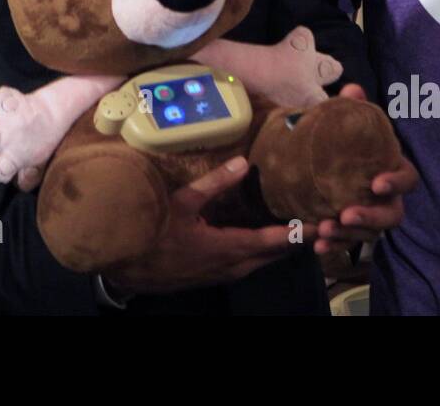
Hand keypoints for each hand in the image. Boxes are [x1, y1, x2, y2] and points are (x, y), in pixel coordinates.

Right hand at [103, 157, 296, 295]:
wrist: (122, 262)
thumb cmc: (151, 228)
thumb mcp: (182, 201)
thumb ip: (215, 183)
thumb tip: (243, 162)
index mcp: (225, 247)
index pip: (270, 241)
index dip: (295, 233)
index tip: (316, 226)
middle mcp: (227, 267)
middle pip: (268, 258)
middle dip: (290, 244)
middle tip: (311, 229)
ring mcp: (216, 276)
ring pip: (255, 266)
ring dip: (273, 253)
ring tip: (288, 237)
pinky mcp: (206, 278)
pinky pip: (240, 269)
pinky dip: (255, 257)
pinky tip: (253, 248)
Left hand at [313, 83, 418, 255]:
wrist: (324, 160)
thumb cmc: (346, 142)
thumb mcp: (346, 123)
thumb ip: (351, 109)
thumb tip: (352, 90)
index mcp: (392, 168)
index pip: (408, 179)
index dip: (396, 182)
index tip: (376, 184)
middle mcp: (387, 198)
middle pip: (392, 216)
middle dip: (371, 218)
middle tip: (345, 214)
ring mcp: (371, 218)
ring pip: (370, 235)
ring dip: (348, 235)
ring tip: (323, 230)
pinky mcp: (353, 231)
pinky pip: (348, 244)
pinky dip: (334, 246)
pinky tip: (317, 246)